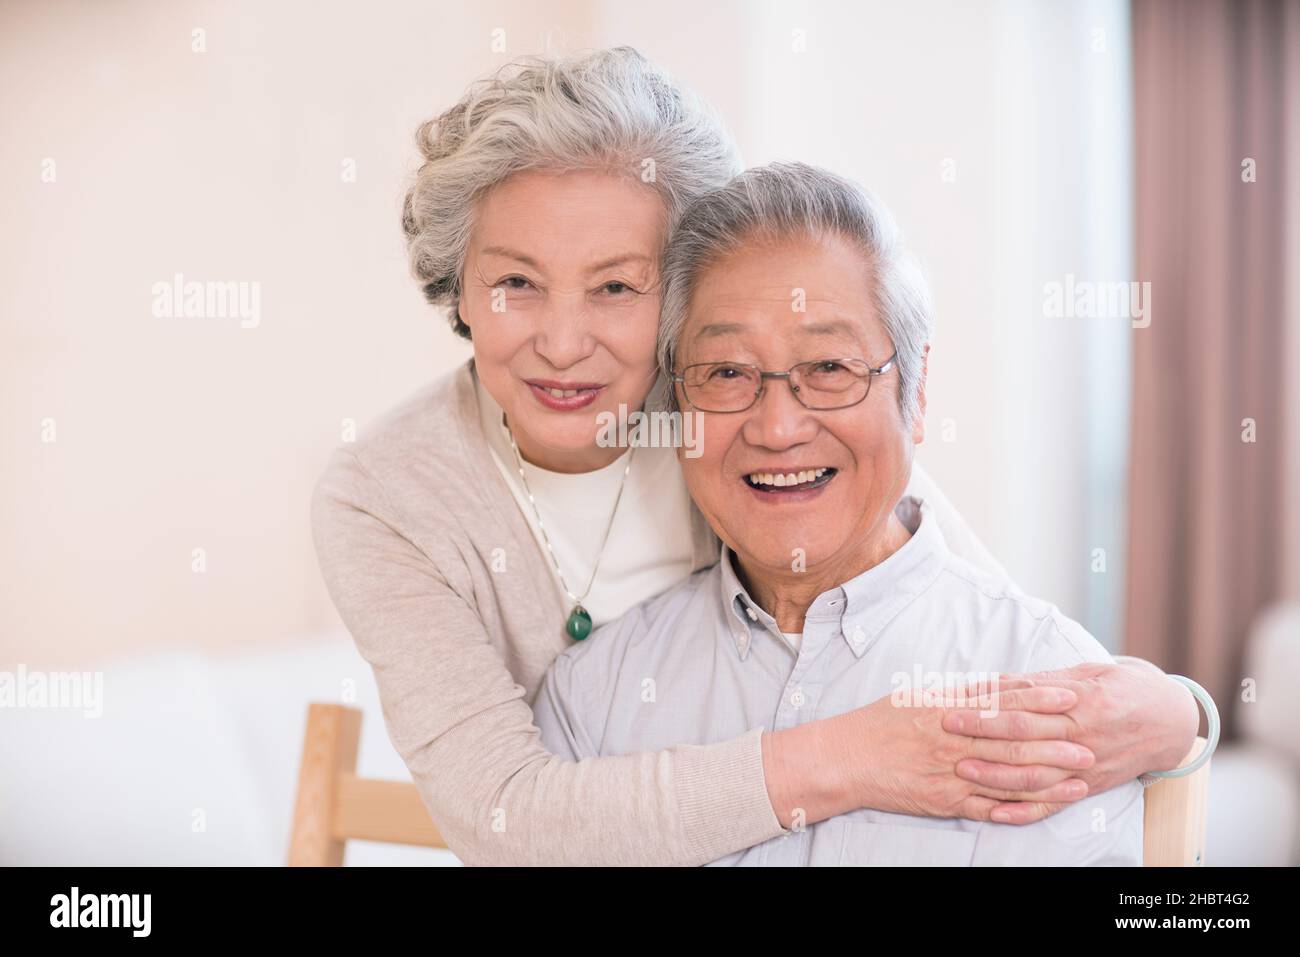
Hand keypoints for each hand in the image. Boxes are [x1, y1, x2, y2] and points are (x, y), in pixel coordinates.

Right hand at [841, 681, 1096, 824]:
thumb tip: (1000, 683)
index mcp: (950, 709)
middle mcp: (955, 741)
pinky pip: (988, 809)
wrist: (847, 759)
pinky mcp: (946, 802)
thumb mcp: (920, 696)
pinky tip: (1042, 808)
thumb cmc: (882, 723)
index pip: (1004, 702)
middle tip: (1090, 742)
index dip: (1040, 698)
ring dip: (1048, 779)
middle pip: (1015, 742)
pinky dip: (1018, 810)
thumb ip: (963, 693)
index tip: (1070, 695)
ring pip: (1009, 777)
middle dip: (1056, 742)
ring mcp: (952, 774)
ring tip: (1080, 778)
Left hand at [944, 661, 1199, 821]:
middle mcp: (1082, 735)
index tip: (954, 705)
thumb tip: (994, 682)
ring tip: (962, 771)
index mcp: (1080, 700)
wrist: (1171, 720)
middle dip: (981, 736)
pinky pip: (1055, 802)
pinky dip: (1027, 810)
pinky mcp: (1091, 785)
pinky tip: (998, 813)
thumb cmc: (1123, 687)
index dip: (987, 707)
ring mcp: (1086, 764)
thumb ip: (1040, 681)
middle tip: (945, 732)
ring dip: (996, 776)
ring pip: (1036, 774)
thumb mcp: (1086, 672)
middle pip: (1024, 738)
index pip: (1024, 705)